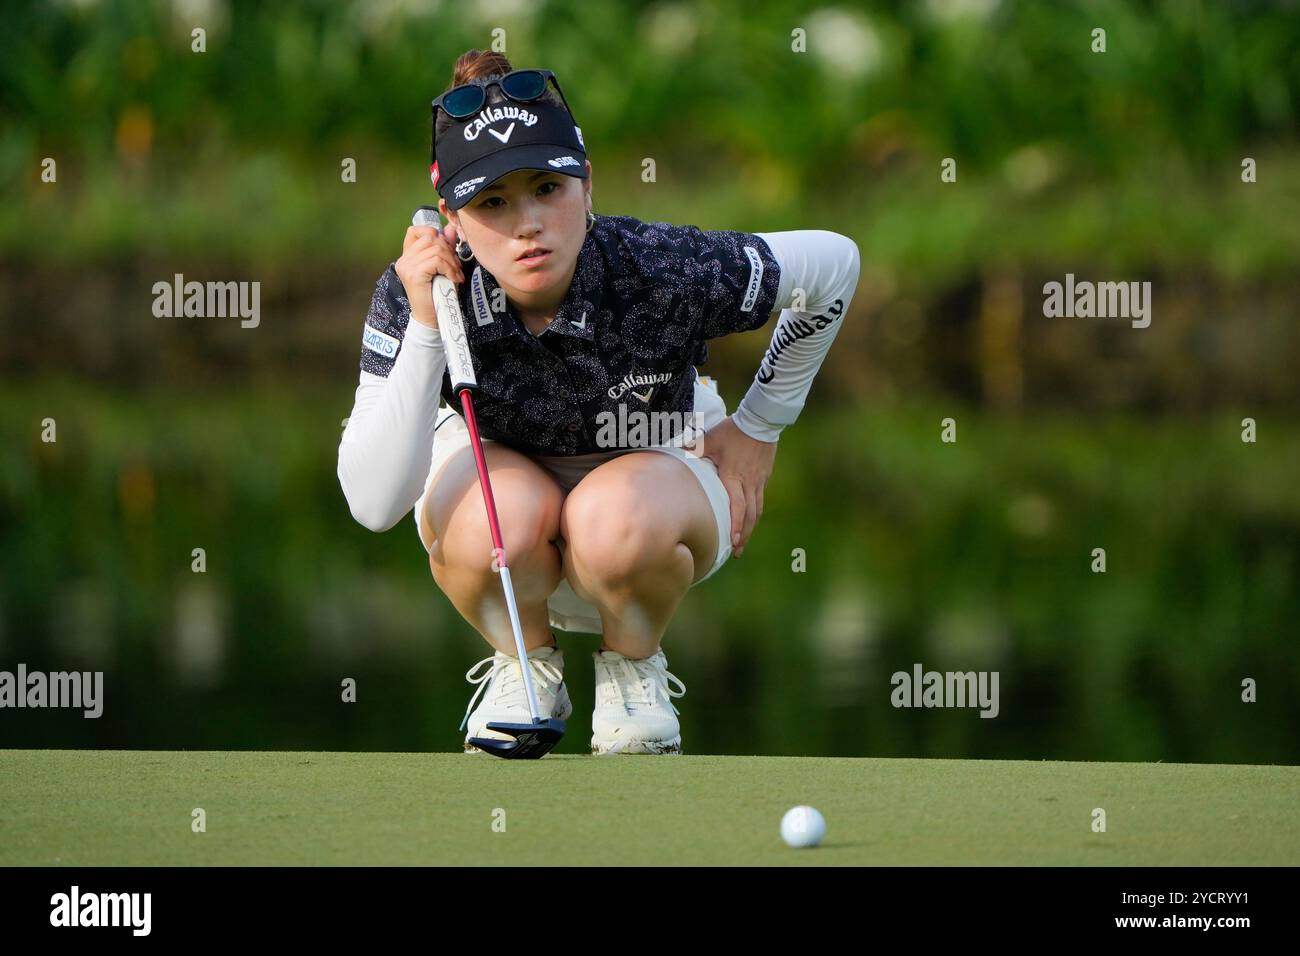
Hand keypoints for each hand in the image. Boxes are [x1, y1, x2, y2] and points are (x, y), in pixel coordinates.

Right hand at [395, 218, 464, 329]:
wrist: (430, 319)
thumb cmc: (438, 294)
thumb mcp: (443, 267)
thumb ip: (445, 248)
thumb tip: (450, 229)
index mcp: (408, 256)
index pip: (416, 230)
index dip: (434, 233)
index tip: (446, 249)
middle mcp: (404, 259)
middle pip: (430, 237)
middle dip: (448, 249)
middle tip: (456, 266)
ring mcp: (407, 266)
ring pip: (436, 249)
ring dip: (451, 261)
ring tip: (456, 274)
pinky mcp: (414, 274)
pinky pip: (436, 261)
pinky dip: (450, 269)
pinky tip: (454, 279)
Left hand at [700, 416, 776, 557]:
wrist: (760, 420)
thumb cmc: (733, 431)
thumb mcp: (710, 439)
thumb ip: (691, 449)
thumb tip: (672, 454)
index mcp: (734, 477)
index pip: (738, 507)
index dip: (737, 527)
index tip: (733, 543)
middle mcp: (749, 483)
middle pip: (750, 516)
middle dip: (744, 536)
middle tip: (736, 552)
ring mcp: (759, 481)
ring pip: (757, 510)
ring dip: (750, 528)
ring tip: (743, 542)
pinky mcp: (764, 476)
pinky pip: (760, 499)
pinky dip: (754, 513)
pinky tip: (749, 519)